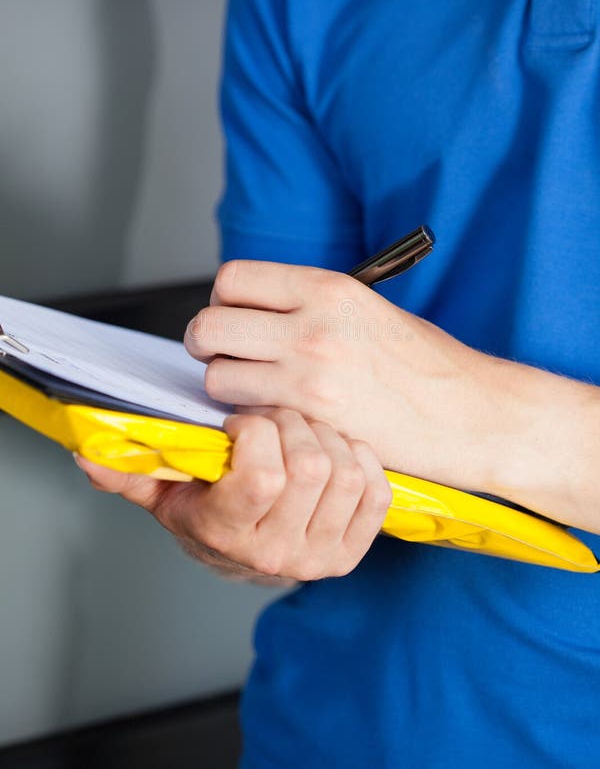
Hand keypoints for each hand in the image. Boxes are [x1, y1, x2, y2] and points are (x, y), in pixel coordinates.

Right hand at [74, 409, 391, 582]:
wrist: (249, 558)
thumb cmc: (209, 515)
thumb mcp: (166, 495)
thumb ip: (131, 474)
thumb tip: (88, 455)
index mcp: (230, 535)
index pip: (262, 476)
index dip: (256, 432)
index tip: (242, 421)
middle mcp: (280, 553)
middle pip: (309, 467)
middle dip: (292, 424)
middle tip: (276, 418)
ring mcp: (323, 554)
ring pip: (347, 471)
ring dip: (327, 436)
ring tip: (303, 433)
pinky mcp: (357, 547)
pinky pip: (376, 488)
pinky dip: (360, 457)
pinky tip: (334, 451)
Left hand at [184, 260, 507, 491]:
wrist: (472, 414)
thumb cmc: (426, 365)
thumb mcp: (368, 311)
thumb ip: (309, 307)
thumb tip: (255, 312)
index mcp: (328, 287)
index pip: (232, 279)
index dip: (222, 301)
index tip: (233, 319)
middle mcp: (313, 324)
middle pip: (210, 324)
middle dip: (207, 344)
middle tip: (225, 357)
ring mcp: (311, 373)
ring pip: (217, 376)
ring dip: (224, 386)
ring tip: (250, 393)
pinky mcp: (314, 419)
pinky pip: (246, 415)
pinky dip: (248, 419)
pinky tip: (272, 420)